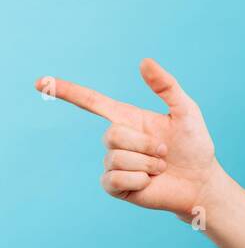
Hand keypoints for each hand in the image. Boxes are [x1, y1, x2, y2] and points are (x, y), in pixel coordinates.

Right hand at [35, 59, 222, 220]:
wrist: (202, 181)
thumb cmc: (195, 145)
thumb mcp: (186, 112)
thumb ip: (166, 87)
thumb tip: (144, 61)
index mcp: (129, 118)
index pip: (92, 102)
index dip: (67, 91)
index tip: (40, 82)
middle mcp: (117, 140)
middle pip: (112, 134)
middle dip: (145, 144)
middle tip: (165, 152)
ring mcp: (114, 163)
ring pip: (116, 158)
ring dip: (147, 163)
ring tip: (161, 167)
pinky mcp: (115, 186)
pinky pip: (115, 178)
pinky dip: (140, 179)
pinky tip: (150, 181)